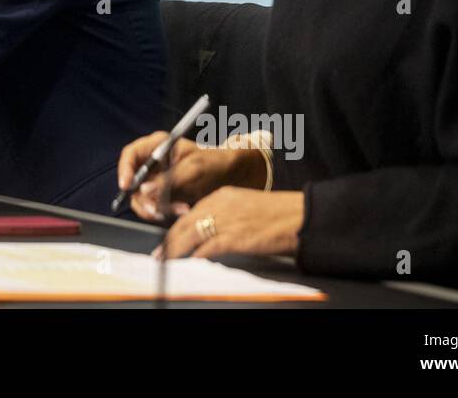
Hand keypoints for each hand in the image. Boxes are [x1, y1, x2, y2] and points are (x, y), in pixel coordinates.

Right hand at [118, 133, 267, 221]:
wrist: (232, 176)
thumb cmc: (215, 162)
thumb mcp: (194, 167)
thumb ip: (169, 179)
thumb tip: (144, 190)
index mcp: (157, 146)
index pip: (130, 155)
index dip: (124, 170)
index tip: (126, 186)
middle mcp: (153, 163)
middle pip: (132, 181)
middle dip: (142, 198)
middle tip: (156, 210)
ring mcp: (156, 180)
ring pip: (142, 198)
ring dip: (156, 208)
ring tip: (180, 209)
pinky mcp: (162, 195)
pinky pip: (155, 207)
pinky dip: (166, 212)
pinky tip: (183, 210)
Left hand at [158, 187, 303, 259]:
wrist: (297, 217)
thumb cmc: (276, 215)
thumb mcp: (245, 206)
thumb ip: (225, 214)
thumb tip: (210, 232)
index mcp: (222, 195)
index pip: (191, 211)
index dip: (177, 226)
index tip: (168, 236)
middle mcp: (219, 205)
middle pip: (185, 222)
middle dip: (170, 238)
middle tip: (160, 252)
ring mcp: (225, 221)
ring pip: (190, 235)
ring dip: (175, 249)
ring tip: (166, 260)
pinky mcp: (233, 237)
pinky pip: (206, 248)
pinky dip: (195, 256)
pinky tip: (190, 263)